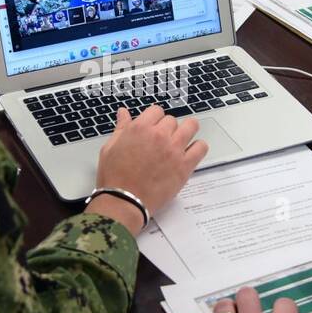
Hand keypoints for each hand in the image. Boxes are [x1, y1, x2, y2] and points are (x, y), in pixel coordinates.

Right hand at [89, 106, 207, 230]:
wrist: (124, 201)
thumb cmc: (115, 177)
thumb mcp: (110, 148)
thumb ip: (121, 128)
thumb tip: (123, 113)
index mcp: (140, 128)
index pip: (156, 111)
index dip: (155, 119)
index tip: (154, 128)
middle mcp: (159, 135)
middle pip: (172, 120)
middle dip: (167, 128)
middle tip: (163, 141)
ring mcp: (174, 150)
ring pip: (191, 126)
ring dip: (187, 131)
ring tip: (181, 141)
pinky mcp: (184, 166)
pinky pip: (201, 147)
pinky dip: (198, 147)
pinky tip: (191, 152)